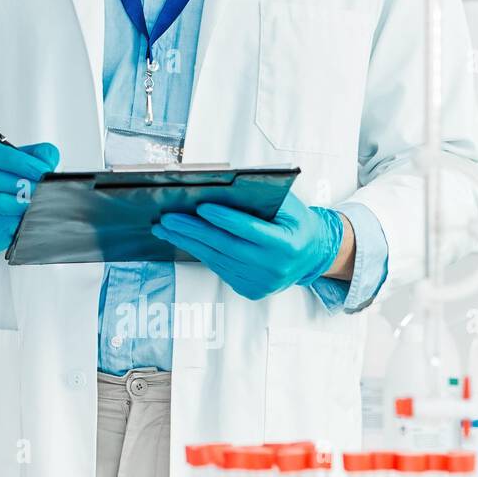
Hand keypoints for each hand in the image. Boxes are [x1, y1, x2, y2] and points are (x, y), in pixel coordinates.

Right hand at [0, 141, 59, 252]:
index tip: (42, 170)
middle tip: (46, 189)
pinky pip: (0, 223)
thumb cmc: (2, 181)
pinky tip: (28, 218)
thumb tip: (48, 162)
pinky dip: (18, 221)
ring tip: (39, 203)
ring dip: (23, 204)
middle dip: (26, 185)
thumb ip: (36, 154)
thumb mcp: (18, 160)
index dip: (23, 163)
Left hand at [150, 191, 343, 300]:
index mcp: (287, 245)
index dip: (225, 219)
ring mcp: (261, 283)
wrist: (311, 254)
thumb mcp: (288, 205)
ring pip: (217, 259)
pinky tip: (184, 239)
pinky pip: (219, 268)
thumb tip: (222, 187)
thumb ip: (261, 197)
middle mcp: (274, 268)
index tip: (200, 207)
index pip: (250, 230)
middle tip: (168, 218)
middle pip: (226, 246)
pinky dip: (200, 252)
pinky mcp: (250, 290)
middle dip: (193, 231)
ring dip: (188, 242)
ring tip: (166, 227)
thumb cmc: (296, 222)